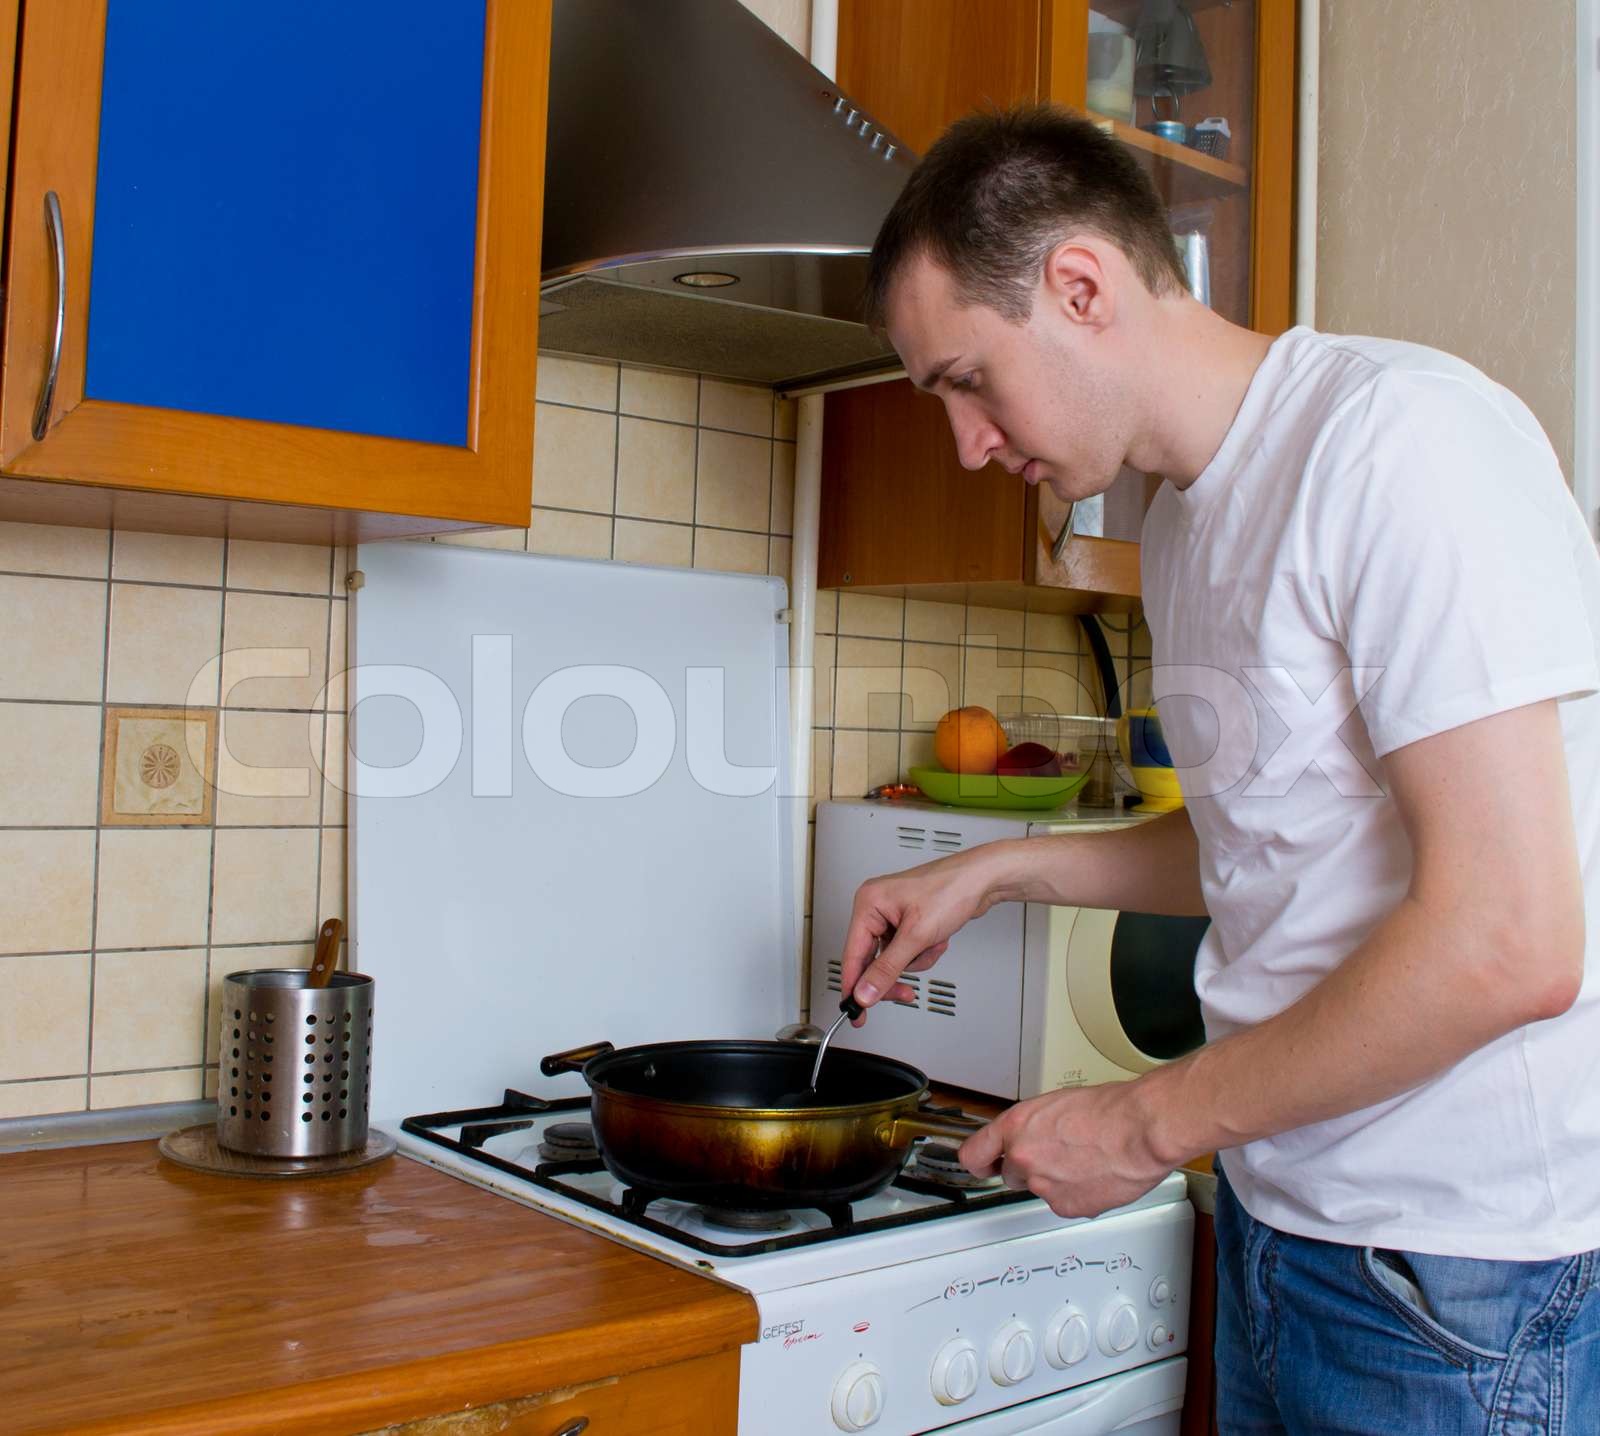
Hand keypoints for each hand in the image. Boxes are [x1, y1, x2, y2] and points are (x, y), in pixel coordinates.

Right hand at [838, 844, 1011, 1018]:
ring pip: (894, 959)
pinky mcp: (909, 921)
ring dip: (917, 958)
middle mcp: (877, 907)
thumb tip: (865, 992)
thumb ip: (887, 969)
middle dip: (896, 972)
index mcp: (869, 903)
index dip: (854, 986)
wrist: (983, 879)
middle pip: (872, 959)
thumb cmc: (952, 889)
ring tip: (932, 943)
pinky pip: (908, 951)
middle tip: (905, 993)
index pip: (853, 953)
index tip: (855, 1012)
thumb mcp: (916, 936)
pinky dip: (924, 951)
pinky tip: (937, 939)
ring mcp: (893, 915)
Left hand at [958, 1081, 1171, 1218]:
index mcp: (1016, 1127)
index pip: (974, 1154)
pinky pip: (1064, 1202)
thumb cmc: (1110, 1110)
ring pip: (1041, 1189)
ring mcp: (1044, 1186)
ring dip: (1056, 1180)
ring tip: (1085, 1160)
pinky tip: (1095, 1175)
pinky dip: (1077, 1193)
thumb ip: (1033, 1126)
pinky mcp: (1067, 1207)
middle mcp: (1024, 1158)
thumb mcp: (1056, 1104)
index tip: (983, 1164)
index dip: (980, 1162)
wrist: (1140, 1130)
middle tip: (1056, 1155)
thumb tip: (1032, 1135)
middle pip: (1011, 1174)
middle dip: (1029, 1167)